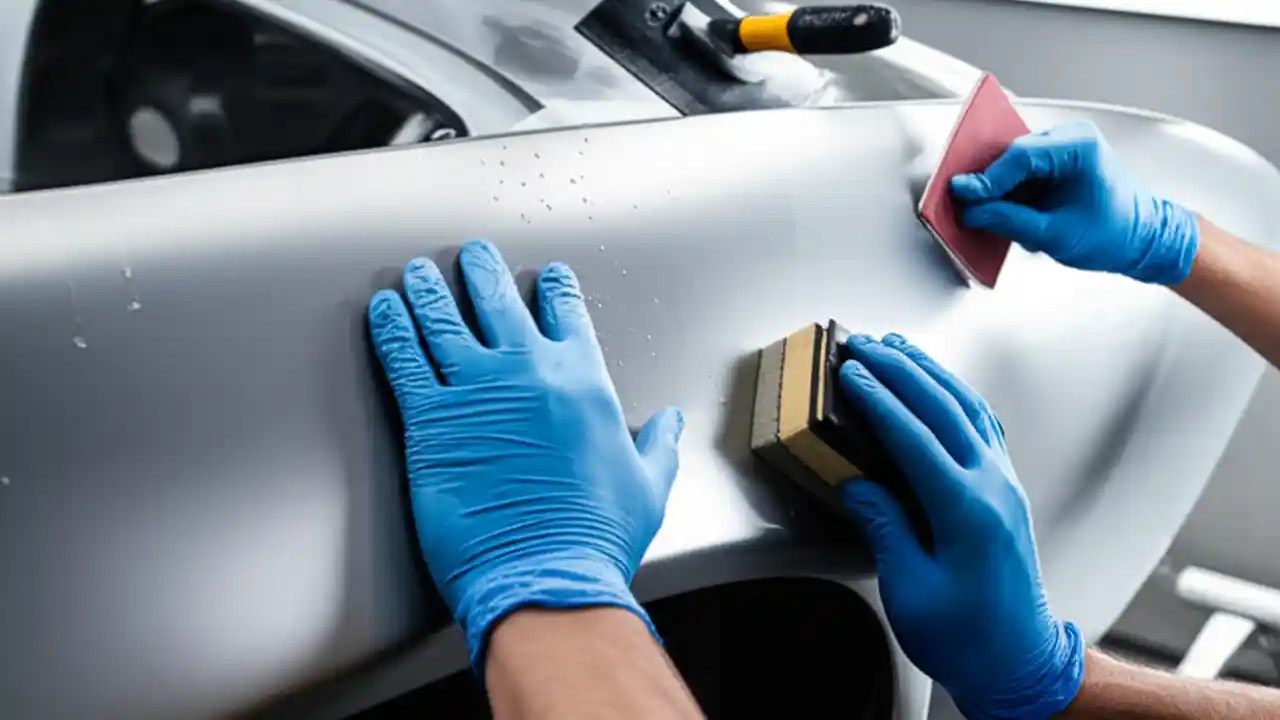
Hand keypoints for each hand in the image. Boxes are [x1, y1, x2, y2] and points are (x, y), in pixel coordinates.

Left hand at [367, 240, 682, 668]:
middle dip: (481, 268)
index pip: (566, 311)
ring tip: (415, 271)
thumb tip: (668, 422)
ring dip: (426, 288)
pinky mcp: (432, 420)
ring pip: (443, 317)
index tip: (546, 275)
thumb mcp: (646, 484)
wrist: (544, 574)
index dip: (553, 287)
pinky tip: (382, 312)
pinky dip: (390, 328)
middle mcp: (531, 372)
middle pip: (497, 297)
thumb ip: (656, 444)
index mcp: (584, 381)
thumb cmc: (595, 537)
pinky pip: (404, 357)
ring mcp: (477, 390)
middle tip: (472, 254)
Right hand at [839, 333, 1083, 719]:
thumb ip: (884, 526)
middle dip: (899, 368)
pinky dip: (954, 394)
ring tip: (897, 346)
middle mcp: (993, 487)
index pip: (914, 436)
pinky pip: (982, 424)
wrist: (1019, 662)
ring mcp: (1005, 483)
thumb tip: (858, 483)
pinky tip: (938, 384)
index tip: (850, 373)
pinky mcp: (1005, 489)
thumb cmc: (968, 637)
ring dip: (930, 372)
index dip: (878, 401)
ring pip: (968, 407)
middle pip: (943, 407)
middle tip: (863, 344)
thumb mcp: (910, 588)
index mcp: (967, 510)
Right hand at [950, 120, 1199, 284]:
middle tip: (963, 204)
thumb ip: (1010, 220)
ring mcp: (1062, 150)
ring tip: (983, 214)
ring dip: (998, 190)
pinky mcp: (1055, 165)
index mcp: (1079, 146)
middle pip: (1011, 156)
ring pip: (1013, 165)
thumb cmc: (1115, 233)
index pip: (1020, 156)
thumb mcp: (1056, 233)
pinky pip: (1021, 174)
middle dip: (987, 183)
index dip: (986, 178)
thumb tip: (974, 212)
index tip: (962, 194)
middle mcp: (1070, 139)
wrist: (1143, 239)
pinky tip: (1003, 212)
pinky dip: (1009, 193)